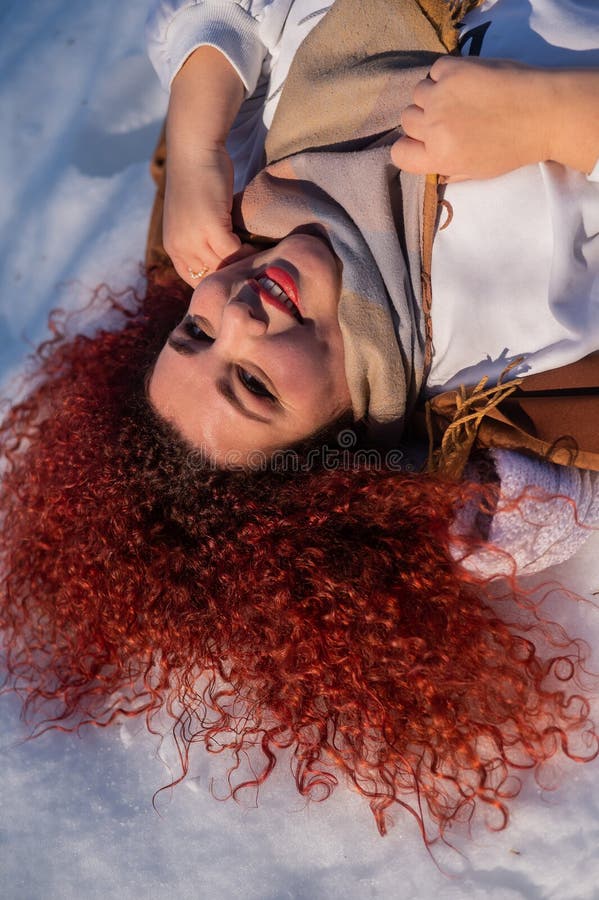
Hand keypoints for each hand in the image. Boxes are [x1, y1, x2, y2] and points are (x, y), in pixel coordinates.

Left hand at [163, 45, 245, 285]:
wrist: (194, 150)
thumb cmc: (196, 179)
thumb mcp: (193, 217)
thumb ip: (203, 239)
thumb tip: (226, 257)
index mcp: (173, 247)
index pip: (195, 280)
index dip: (215, 282)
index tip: (235, 277)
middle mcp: (179, 247)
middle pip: (210, 278)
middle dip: (231, 277)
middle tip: (252, 272)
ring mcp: (193, 239)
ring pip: (223, 267)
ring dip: (242, 265)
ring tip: (257, 259)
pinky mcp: (211, 228)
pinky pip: (234, 253)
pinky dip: (247, 252)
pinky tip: (256, 245)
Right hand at [391, 57, 551, 181]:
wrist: (543, 113)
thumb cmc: (514, 147)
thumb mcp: (478, 171)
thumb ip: (450, 170)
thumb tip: (434, 168)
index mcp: (439, 158)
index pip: (399, 153)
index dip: (410, 147)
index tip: (424, 141)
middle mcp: (434, 128)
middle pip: (407, 120)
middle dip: (424, 119)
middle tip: (448, 116)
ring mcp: (441, 97)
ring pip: (418, 93)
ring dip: (433, 94)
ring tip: (457, 96)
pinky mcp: (453, 70)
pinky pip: (435, 70)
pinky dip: (446, 73)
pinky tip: (465, 80)